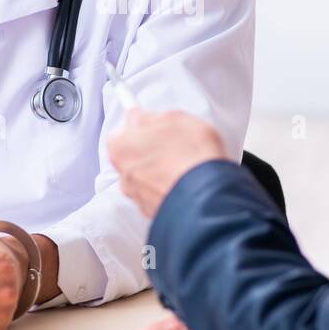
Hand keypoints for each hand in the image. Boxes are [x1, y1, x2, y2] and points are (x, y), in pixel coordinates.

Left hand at [107, 109, 227, 218]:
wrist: (208, 196)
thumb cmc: (190, 153)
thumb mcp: (173, 118)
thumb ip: (149, 116)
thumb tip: (139, 117)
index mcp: (120, 147)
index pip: (123, 130)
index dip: (141, 126)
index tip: (152, 124)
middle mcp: (123, 175)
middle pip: (134, 155)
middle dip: (151, 149)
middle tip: (175, 143)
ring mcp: (138, 197)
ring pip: (146, 177)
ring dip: (161, 170)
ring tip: (186, 164)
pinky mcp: (154, 212)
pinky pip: (160, 194)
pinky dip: (169, 187)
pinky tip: (186, 180)